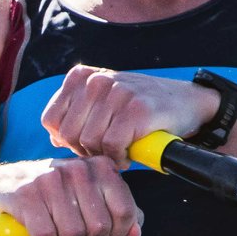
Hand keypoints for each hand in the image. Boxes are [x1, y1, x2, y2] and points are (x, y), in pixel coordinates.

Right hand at [0, 156, 142, 235]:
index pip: (125, 212)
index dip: (117, 233)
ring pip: (73, 235)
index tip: (103, 234)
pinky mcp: (26, 196)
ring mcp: (49, 181)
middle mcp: (77, 169)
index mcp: (100, 167)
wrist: (10, 182)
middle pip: (99, 228)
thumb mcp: (94, 193)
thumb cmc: (60, 192)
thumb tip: (136, 235)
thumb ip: (120, 211)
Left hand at [40, 64, 217, 163]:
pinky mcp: (136, 109)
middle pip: (69, 134)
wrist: (185, 102)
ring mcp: (117, 92)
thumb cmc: (139, 108)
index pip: (50, 119)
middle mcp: (97, 80)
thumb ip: (77, 117)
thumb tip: (54, 139)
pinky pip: (112, 146)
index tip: (85, 144)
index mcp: (81, 77)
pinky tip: (129, 154)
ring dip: (104, 155)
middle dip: (84, 150)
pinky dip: (120, 158)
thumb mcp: (103, 104)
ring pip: (90, 141)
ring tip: (119, 150)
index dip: (65, 140)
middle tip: (104, 151)